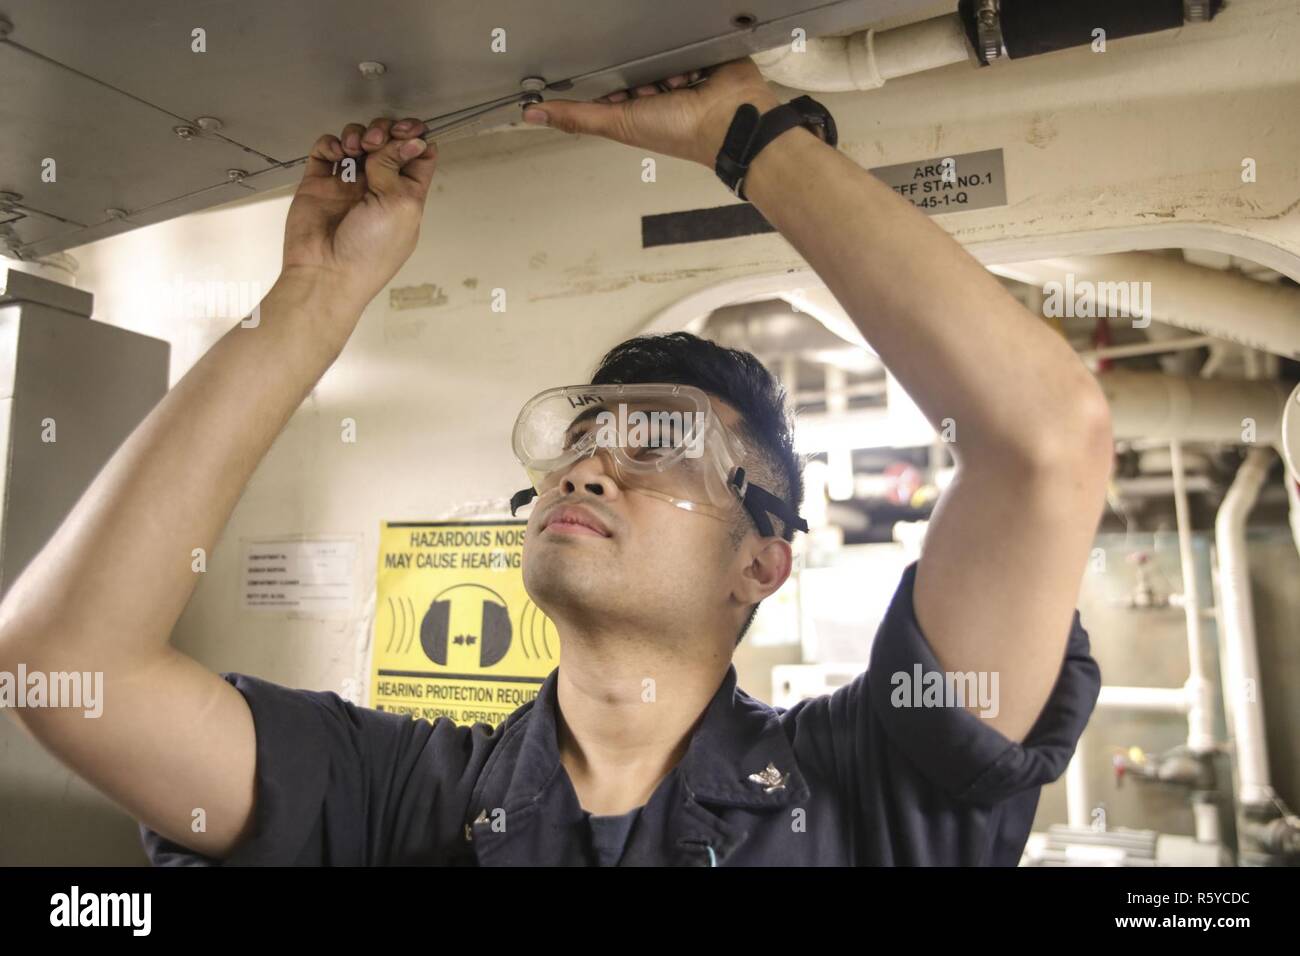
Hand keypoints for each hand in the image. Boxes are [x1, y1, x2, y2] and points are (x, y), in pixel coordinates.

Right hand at [280, 117, 437, 315]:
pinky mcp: (319, 182)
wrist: (326, 273)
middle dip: (384, 132)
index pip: (417, 156)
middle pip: (386, 142)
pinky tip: (337, 154)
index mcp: (405, 195)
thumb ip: (399, 166)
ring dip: (358, 135)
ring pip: (357, 141)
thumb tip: (408, 139)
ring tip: (356, 148)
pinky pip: (326, 150)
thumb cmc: (369, 252)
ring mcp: (348, 184)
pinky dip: (331, 143)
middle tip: (377, 141)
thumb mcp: (400, 205)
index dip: (415, 138)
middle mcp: (378, 187)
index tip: (410, 131)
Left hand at [521, 58, 780, 167]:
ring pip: (662, 53)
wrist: (726, 117)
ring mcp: (684, 77)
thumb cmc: (678, 131)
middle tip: (651, 85)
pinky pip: (688, 43)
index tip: (617, 86)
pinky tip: (694, 71)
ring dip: (666, 64)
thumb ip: (576, 117)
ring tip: (676, 82)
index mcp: (638, 112)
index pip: (613, 86)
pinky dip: (690, 55)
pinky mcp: (704, 61)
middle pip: (636, 66)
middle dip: (641, 72)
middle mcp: (660, 95)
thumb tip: (532, 114)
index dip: (612, 84)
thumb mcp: (616, 123)